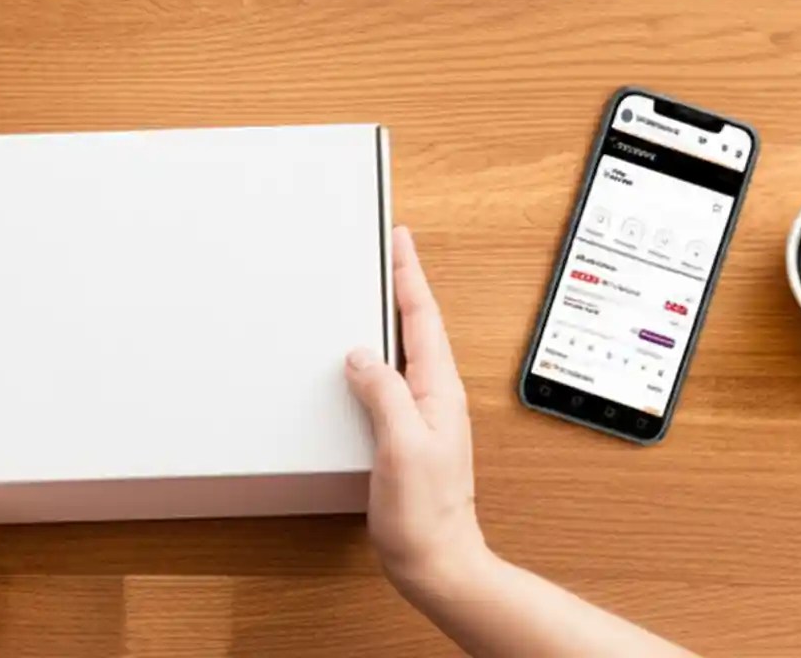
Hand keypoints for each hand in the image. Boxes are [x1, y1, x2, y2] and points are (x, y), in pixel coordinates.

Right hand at [346, 227, 489, 590]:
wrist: (436, 561)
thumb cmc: (425, 513)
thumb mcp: (401, 446)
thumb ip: (383, 394)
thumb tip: (361, 354)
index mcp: (439, 391)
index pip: (422, 319)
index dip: (409, 275)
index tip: (400, 239)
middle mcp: (436, 397)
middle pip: (417, 327)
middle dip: (404, 284)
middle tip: (388, 250)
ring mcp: (425, 415)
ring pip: (406, 351)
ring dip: (393, 316)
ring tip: (378, 288)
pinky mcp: (409, 434)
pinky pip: (393, 380)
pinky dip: (380, 356)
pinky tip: (366, 358)